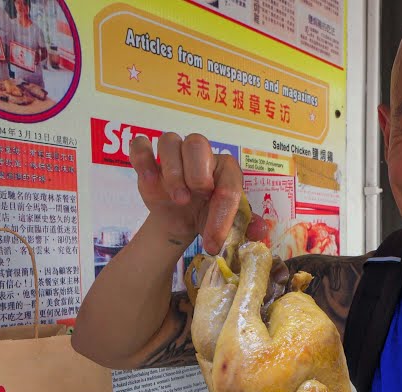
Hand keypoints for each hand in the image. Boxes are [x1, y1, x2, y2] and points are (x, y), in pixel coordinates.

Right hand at [129, 133, 243, 254]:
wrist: (180, 220)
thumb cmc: (206, 216)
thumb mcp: (225, 226)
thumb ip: (243, 227)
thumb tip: (260, 232)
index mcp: (225, 169)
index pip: (228, 183)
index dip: (221, 214)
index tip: (212, 241)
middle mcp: (201, 154)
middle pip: (197, 143)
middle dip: (196, 172)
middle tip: (193, 198)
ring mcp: (174, 154)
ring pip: (170, 141)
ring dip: (172, 171)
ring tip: (177, 199)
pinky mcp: (149, 160)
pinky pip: (141, 145)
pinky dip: (142, 158)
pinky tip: (149, 180)